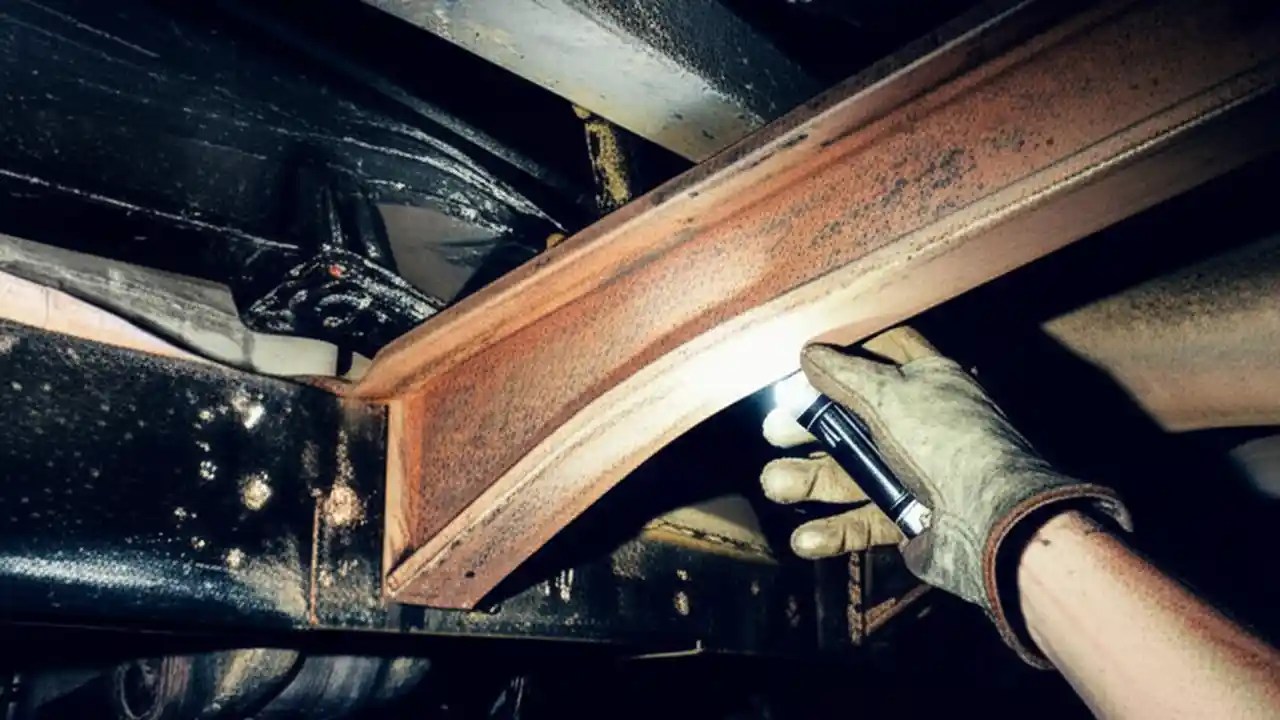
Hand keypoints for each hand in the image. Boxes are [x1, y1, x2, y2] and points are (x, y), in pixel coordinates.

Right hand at [759, 327, 1130, 665]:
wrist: (994, 524)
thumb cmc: (947, 443)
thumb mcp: (890, 396)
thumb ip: (845, 374)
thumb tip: (810, 353)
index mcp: (929, 383)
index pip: (882, 356)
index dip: (843, 357)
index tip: (802, 363)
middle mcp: (922, 425)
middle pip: (853, 420)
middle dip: (811, 427)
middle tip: (775, 430)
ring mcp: (915, 475)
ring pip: (851, 473)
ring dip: (811, 479)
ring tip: (775, 484)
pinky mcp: (909, 519)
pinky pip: (864, 520)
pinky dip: (834, 530)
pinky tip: (804, 538)